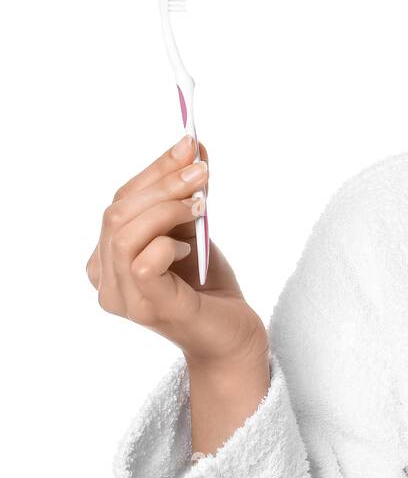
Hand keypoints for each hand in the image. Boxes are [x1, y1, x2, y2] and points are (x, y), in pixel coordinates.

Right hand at [88, 135, 267, 366]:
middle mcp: (104, 278)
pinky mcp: (150, 308)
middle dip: (164, 184)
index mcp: (107, 256)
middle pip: (118, 213)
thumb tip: (193, 147)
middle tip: (202, 173)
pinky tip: (189, 248)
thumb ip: (184, 193)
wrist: (232, 331)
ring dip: (167, 208)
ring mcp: (123, 297)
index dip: (154, 169)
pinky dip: (168, 244)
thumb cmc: (207, 282)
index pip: (119, 201)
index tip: (190, 145)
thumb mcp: (192, 228)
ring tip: (201, 207)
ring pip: (125, 233)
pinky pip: (143, 263)